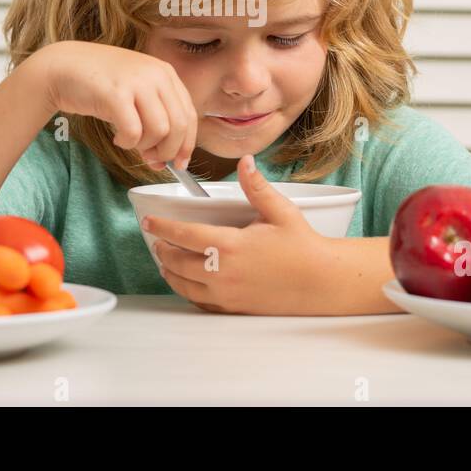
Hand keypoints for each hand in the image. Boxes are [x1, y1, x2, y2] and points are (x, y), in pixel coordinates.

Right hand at [29, 40, 197, 170]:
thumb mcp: (136, 93)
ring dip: (145, 146)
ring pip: (160, 131)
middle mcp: (156, 74)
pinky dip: (127, 142)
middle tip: (150, 158)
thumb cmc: (100, 85)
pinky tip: (117, 137)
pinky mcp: (116, 94)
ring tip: (129, 141)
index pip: (189, 115)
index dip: (187, 144)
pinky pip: (134, 132)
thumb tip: (168, 158)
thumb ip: (155, 118)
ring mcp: (136, 82)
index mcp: (166, 72)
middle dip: (167, 151)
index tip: (180, 163)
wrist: (62, 67)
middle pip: (179, 126)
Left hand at [143, 154, 328, 314]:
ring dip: (170, 272)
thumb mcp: (281, 211)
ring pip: (184, 285)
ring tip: (164, 262)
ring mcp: (227, 294)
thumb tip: (245, 162)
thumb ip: (257, 188)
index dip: (163, 227)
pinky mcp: (234, 307)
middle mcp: (223, 273)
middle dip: (162, 249)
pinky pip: (200, 302)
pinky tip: (187, 283)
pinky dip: (187, 291)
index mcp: (231, 246)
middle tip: (156, 240)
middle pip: (178, 262)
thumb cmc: (303, 246)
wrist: (321, 282)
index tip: (149, 222)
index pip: (185, 234)